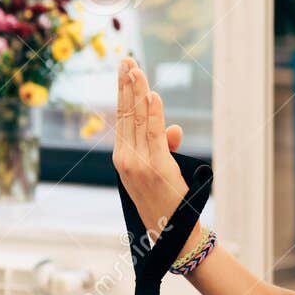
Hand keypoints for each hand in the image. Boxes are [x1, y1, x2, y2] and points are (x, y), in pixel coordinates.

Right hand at [114, 54, 188, 241]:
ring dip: (137, 92)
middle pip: (126, 114)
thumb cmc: (166, 205)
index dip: (123, 94)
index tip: (125, 71)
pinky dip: (153, 112)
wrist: (172, 234)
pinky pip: (154, 133)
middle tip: (126, 59)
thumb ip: (166, 147)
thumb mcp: (161, 172)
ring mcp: (139, 163)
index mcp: (122, 159)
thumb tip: (173, 127)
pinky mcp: (156, 166)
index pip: (122, 119)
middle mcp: (126, 159)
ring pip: (137, 120)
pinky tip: (152, 94)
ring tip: (136, 68)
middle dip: (126, 85)